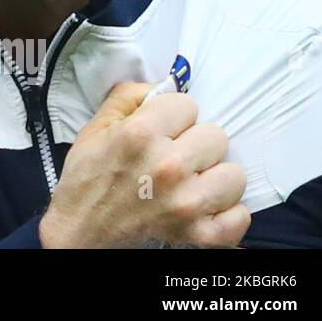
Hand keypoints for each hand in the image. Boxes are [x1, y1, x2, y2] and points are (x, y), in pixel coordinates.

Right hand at [38, 83, 249, 247]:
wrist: (81, 226)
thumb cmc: (89, 174)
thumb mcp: (98, 123)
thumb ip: (131, 96)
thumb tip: (165, 86)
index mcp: (141, 132)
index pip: (189, 104)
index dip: (173, 115)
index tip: (160, 130)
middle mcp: (168, 165)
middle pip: (216, 136)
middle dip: (195, 143)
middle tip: (175, 156)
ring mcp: (187, 203)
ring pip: (234, 175)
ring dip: (214, 178)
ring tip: (191, 182)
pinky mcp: (200, 234)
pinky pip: (240, 216)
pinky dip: (226, 213)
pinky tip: (203, 207)